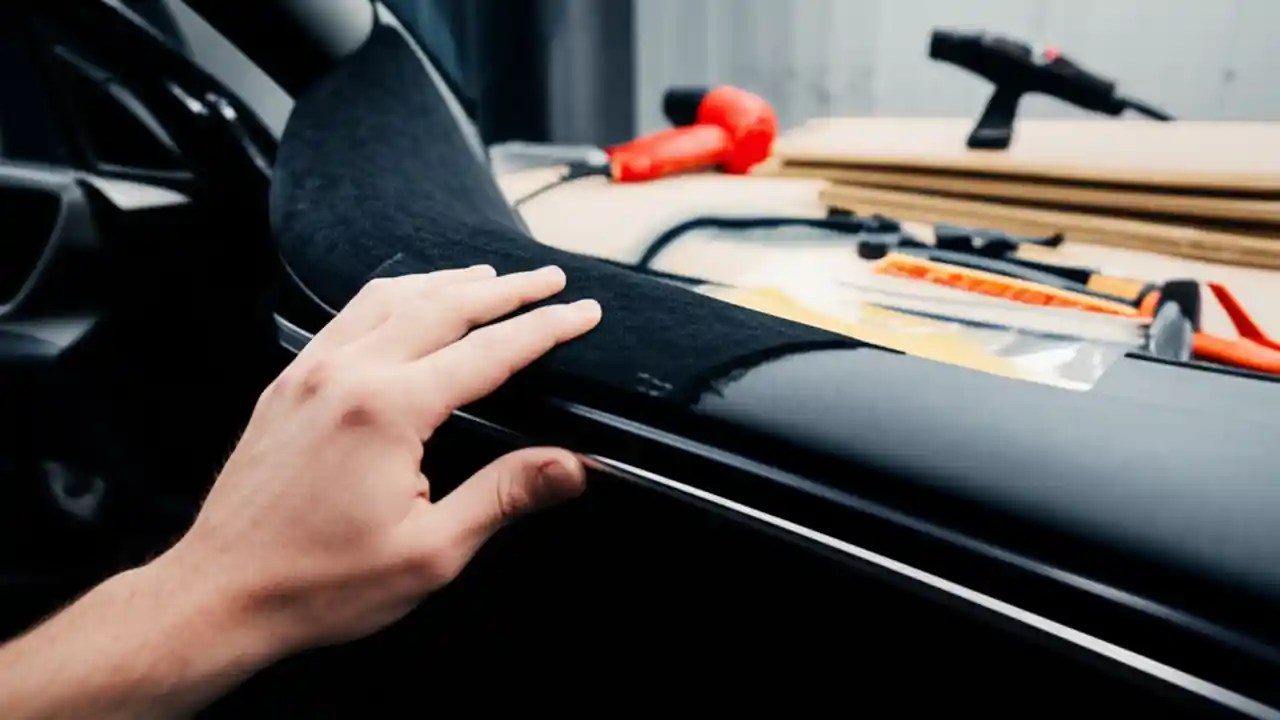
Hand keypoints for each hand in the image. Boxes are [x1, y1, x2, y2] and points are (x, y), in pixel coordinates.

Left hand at [157, 264, 600, 655]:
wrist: (218, 596)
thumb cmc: (320, 584)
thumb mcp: (430, 551)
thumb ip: (505, 496)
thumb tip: (572, 465)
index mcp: (388, 410)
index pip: (489, 352)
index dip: (545, 328)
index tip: (582, 312)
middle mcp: (347, 374)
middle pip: (442, 305)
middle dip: (506, 288)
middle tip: (549, 278)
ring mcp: (310, 373)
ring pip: (390, 297)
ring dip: (447, 281)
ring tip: (487, 277)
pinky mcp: (286, 385)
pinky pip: (347, 316)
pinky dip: (392, 295)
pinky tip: (404, 303)